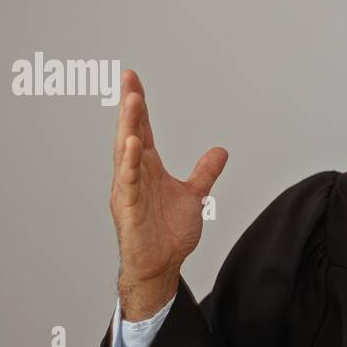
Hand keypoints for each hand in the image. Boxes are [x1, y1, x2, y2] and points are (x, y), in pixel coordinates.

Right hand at [110, 69, 226, 315]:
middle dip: (130, 107)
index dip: (139, 107)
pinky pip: (128, 182)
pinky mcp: (128, 208)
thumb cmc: (168, 234)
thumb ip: (204, 173)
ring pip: (126, 153)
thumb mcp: (194, 195)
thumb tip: (220, 151)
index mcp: (148, 169)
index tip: (133, 80)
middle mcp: (134, 175)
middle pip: (131, 134)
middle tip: (129, 80)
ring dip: (128, 126)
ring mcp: (128, 190)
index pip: (142, 130)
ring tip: (131, 100)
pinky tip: (132, 144)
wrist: (160, 265)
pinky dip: (129, 163)